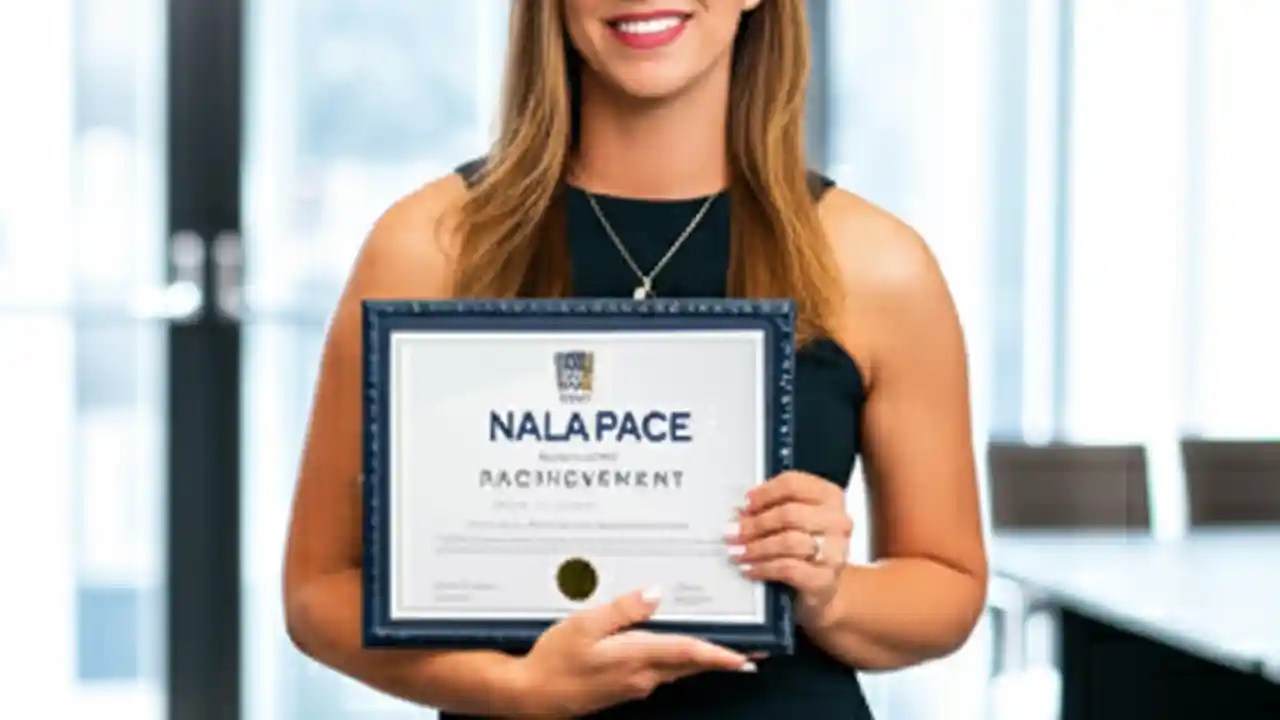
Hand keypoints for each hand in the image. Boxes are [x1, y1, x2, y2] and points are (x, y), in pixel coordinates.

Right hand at [514, 587, 755, 716]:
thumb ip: (623, 609)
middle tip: (750, 651)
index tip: (747, 655)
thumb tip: (656, 593)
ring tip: (721, 647)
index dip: (720, 653)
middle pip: (690, 664)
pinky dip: (676, 661)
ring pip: (677, 669)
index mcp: (636, 657)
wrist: (532, 695)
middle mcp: (642, 676)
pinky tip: (673, 650)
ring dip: (700, 660)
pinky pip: (659, 672)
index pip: (688, 653)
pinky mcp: (624, 687)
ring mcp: (634, 684)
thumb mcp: (584, 625)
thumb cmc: (554, 660)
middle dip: (721, 658)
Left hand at [727, 471, 851, 618]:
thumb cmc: (805, 548)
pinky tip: (750, 570)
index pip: (793, 484)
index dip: (765, 493)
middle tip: (733, 532)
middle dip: (755, 524)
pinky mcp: (826, 579)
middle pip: (789, 514)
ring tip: (738, 552)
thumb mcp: (792, 522)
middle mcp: (837, 521)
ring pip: (788, 542)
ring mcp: (835, 551)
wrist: (823, 589)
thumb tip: (740, 513)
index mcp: (830, 496)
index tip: (746, 503)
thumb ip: (771, 510)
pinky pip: (788, 569)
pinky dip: (764, 568)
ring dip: (757, 547)